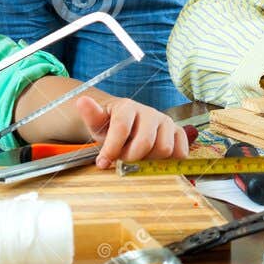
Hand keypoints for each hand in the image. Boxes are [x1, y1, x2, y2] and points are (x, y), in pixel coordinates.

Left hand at [76, 96, 190, 167]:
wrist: (125, 124)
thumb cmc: (110, 125)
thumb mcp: (97, 122)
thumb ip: (91, 114)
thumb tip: (82, 101)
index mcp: (128, 107)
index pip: (122, 128)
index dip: (112, 148)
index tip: (102, 163)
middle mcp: (150, 112)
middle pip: (146, 142)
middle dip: (131, 157)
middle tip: (123, 160)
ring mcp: (166, 122)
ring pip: (165, 149)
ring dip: (150, 160)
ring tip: (138, 158)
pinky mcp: (178, 132)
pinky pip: (181, 151)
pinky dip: (170, 161)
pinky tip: (155, 161)